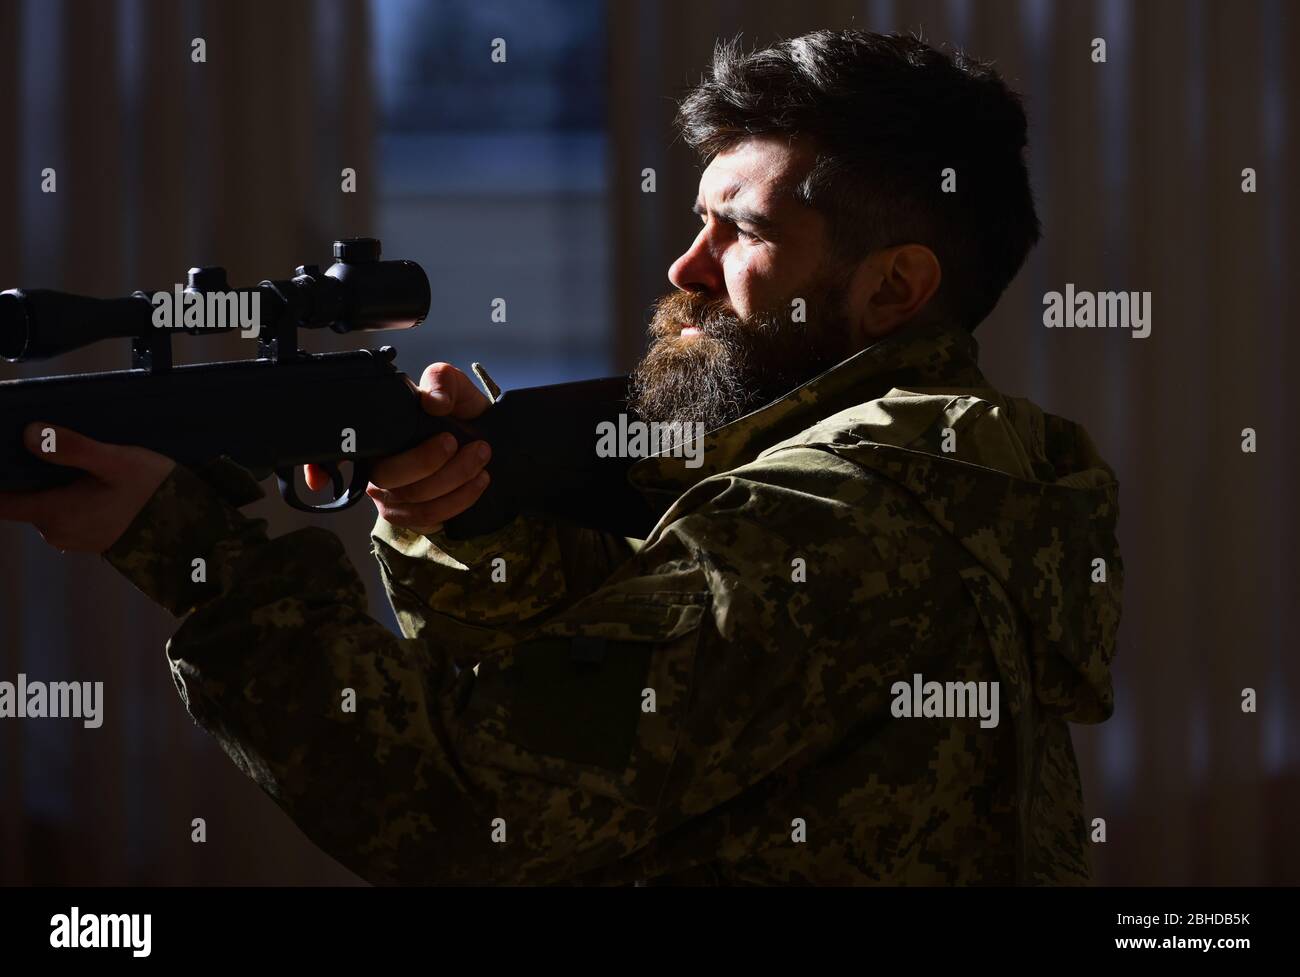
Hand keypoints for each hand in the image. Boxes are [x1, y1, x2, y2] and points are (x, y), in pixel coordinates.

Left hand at [0, 423, 174, 552]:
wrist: (193, 531)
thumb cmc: (157, 495)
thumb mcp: (117, 462)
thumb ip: (71, 448)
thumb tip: (28, 433)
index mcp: (55, 513)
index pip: (0, 501)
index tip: (7, 454)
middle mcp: (56, 532)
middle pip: (25, 497)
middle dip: (34, 472)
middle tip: (59, 446)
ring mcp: (73, 538)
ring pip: (48, 504)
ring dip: (57, 484)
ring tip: (84, 462)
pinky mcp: (90, 538)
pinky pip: (68, 514)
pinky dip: (73, 496)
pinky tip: (97, 481)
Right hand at [305, 363, 491, 533]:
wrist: (484, 436)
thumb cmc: (455, 409)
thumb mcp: (449, 383)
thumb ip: (440, 381)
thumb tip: (432, 402)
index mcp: (374, 436)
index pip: (335, 453)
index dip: (319, 468)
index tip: (321, 480)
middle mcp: (376, 469)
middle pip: (387, 478)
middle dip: (427, 461)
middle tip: (454, 441)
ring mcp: (393, 497)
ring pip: (414, 499)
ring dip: (454, 477)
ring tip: (480, 453)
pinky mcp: (415, 516)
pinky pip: (432, 516)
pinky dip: (461, 498)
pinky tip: (479, 478)